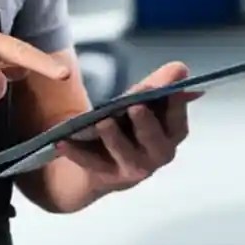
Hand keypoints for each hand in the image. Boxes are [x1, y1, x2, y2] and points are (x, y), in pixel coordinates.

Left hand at [55, 61, 198, 193]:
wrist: (103, 162)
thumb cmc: (131, 125)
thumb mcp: (143, 102)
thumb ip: (159, 85)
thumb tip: (180, 68)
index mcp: (171, 135)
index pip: (177, 120)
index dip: (176, 105)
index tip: (173, 89)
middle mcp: (157, 154)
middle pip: (154, 141)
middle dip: (145, 123)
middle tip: (136, 106)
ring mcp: (132, 168)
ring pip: (124, 153)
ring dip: (114, 137)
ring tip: (102, 121)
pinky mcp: (106, 175)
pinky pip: (90, 163)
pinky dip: (77, 152)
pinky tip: (63, 141)